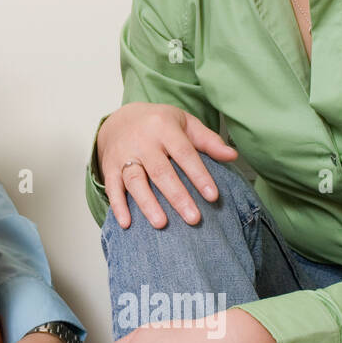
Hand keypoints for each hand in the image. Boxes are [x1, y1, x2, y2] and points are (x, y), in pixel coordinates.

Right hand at [96, 102, 238, 229]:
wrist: (120, 118)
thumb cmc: (159, 124)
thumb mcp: (185, 123)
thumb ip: (208, 140)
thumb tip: (232, 156)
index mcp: (164, 127)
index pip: (184, 153)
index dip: (199, 175)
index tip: (213, 197)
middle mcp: (142, 141)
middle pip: (160, 171)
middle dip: (177, 196)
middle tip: (193, 219)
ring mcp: (123, 155)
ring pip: (135, 181)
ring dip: (147, 203)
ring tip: (161, 224)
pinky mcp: (109, 167)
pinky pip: (112, 187)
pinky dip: (118, 206)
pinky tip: (126, 223)